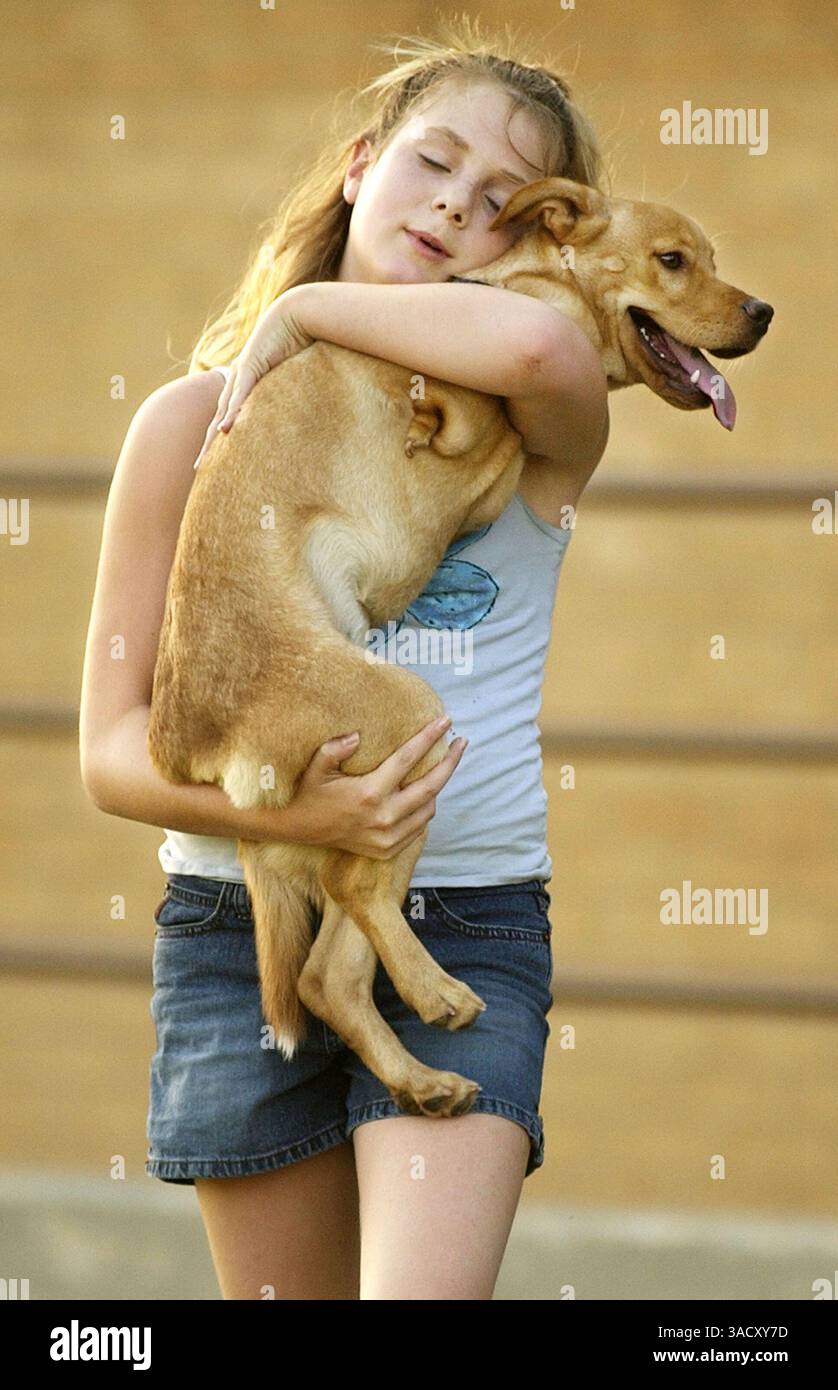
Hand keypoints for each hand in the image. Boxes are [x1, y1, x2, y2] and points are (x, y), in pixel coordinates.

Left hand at [194, 285, 313, 468]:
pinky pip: (241, 393)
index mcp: (247, 387)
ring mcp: (242, 373)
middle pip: (219, 419)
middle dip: (208, 445)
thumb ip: (289, 399)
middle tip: (198, 470)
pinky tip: (226, 430)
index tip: (214, 464)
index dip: (220, 441)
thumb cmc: (300, 344)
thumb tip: (301, 418)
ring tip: (205, 459)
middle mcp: (238, 382)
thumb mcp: (293, 379)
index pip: (229, 418)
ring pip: (224, 410)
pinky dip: (234, 412)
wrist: (299, 314)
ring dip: (214, 435)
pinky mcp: (250, 364)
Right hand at [268, 716, 468, 858]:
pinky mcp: (388, 850)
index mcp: (370, 793)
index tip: (445, 721)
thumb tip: (358, 736)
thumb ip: (335, 748)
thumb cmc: (309, 794)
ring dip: (438, 787)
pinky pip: (418, 828)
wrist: (298, 831)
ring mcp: (388, 838)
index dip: (429, 738)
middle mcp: (384, 817)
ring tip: (441, 767)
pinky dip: (424, 809)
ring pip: (429, 809)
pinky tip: (423, 795)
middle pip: (431, 786)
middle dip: (451, 762)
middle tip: (461, 742)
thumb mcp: (316, 767)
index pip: (408, 759)